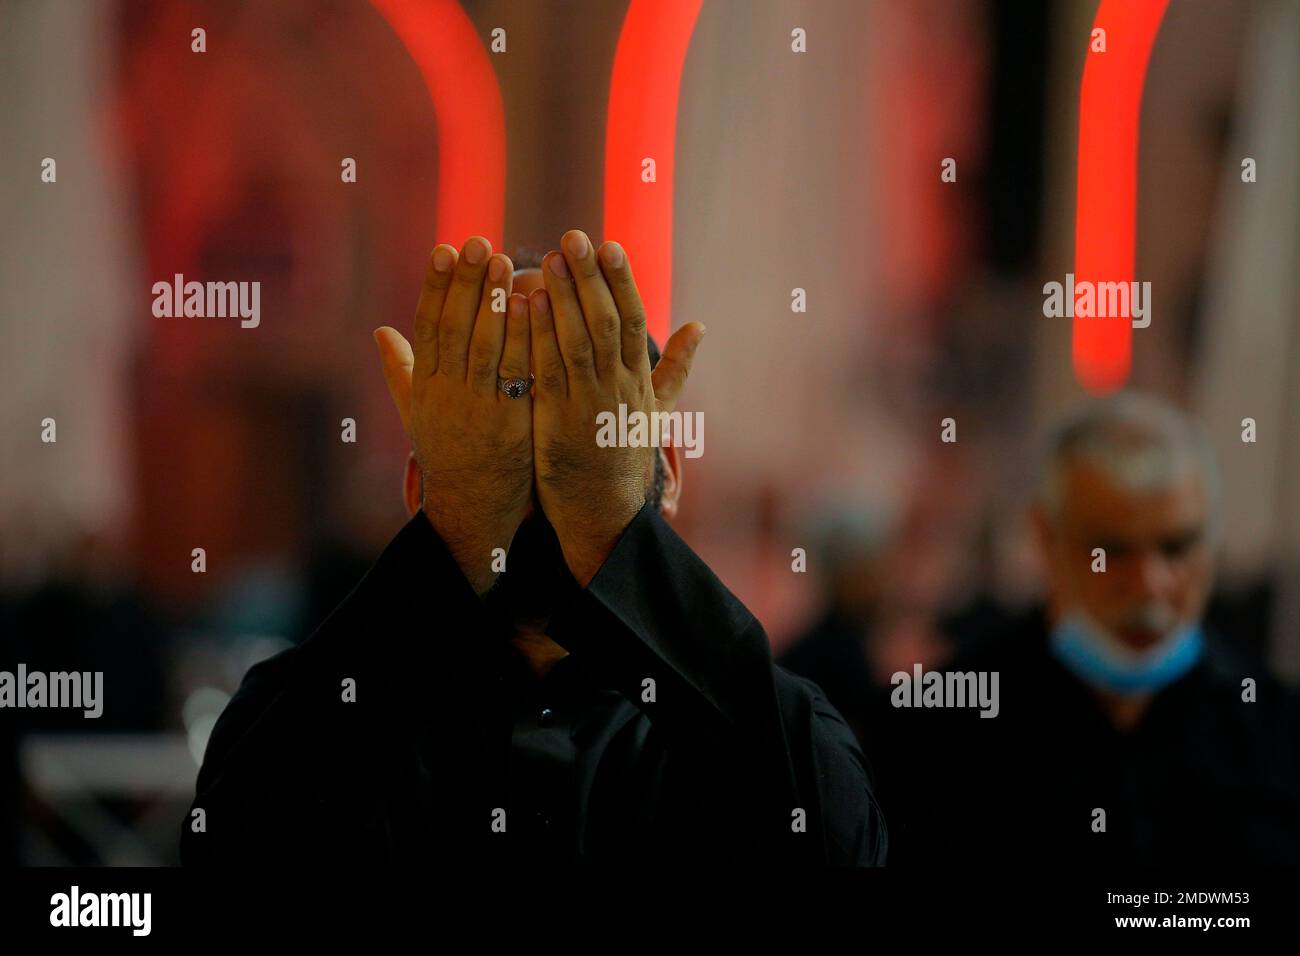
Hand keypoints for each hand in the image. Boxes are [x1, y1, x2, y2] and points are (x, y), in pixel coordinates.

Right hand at [373, 237, 532, 594]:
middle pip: (454, 329)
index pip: (428, 326)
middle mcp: (447, 394)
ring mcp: (478, 409)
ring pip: (483, 348)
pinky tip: (534, 307)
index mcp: (426, 386)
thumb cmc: (448, 455)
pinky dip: (523, 339)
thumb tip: (379, 331)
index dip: (434, 286)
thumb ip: (402, 370)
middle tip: (477, 242)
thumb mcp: (416, 414)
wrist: (471, 510)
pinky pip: (516, 375)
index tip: (443, 248)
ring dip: (493, 303)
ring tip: (504, 262)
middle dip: (465, 284)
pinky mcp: (509, 424)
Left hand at [529, 230, 704, 586]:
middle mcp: (617, 388)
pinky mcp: (558, 421)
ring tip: (548, 257)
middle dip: (590, 278)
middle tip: (573, 236)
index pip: (632, 320)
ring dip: (564, 296)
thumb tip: (700, 326)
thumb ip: (675, 367)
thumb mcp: (658, 411)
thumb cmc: (624, 458)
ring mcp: (588, 404)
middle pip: (605, 322)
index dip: (622, 281)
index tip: (610, 244)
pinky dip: (540, 334)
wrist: (604, 514)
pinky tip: (528, 302)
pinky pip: (549, 369)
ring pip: (578, 340)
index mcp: (639, 381)